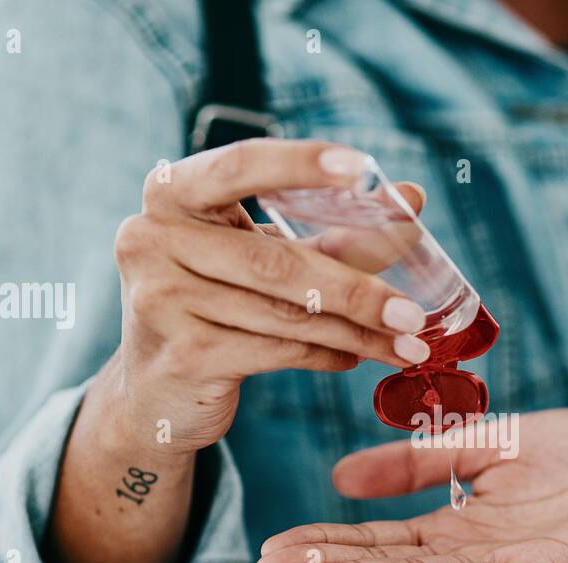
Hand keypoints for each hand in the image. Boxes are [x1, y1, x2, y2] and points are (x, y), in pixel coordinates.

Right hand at [106, 137, 432, 455]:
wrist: (155, 394)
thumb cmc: (215, 309)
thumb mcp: (259, 260)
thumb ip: (330, 233)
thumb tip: (411, 199)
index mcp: (171, 195)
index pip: (240, 166)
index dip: (301, 164)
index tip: (362, 169)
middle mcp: (152, 239)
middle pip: (275, 260)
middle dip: (356, 288)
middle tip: (416, 311)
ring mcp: (160, 299)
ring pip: (283, 312)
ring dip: (355, 331)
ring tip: (406, 343)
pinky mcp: (181, 355)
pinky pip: (276, 351)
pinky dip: (327, 355)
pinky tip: (355, 358)